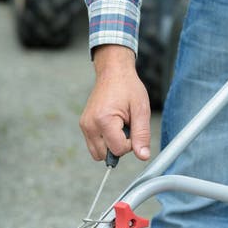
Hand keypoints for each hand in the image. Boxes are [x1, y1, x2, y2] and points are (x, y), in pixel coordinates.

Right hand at [80, 45, 150, 161]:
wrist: (113, 72)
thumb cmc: (128, 87)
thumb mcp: (141, 109)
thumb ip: (142, 134)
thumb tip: (143, 156)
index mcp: (103, 120)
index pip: (118, 150)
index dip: (131, 143)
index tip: (133, 125)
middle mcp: (89, 125)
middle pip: (106, 156)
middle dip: (119, 145)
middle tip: (126, 125)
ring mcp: (84, 126)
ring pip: (98, 153)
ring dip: (111, 145)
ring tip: (119, 125)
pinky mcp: (84, 125)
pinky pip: (94, 145)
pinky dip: (105, 140)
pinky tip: (112, 124)